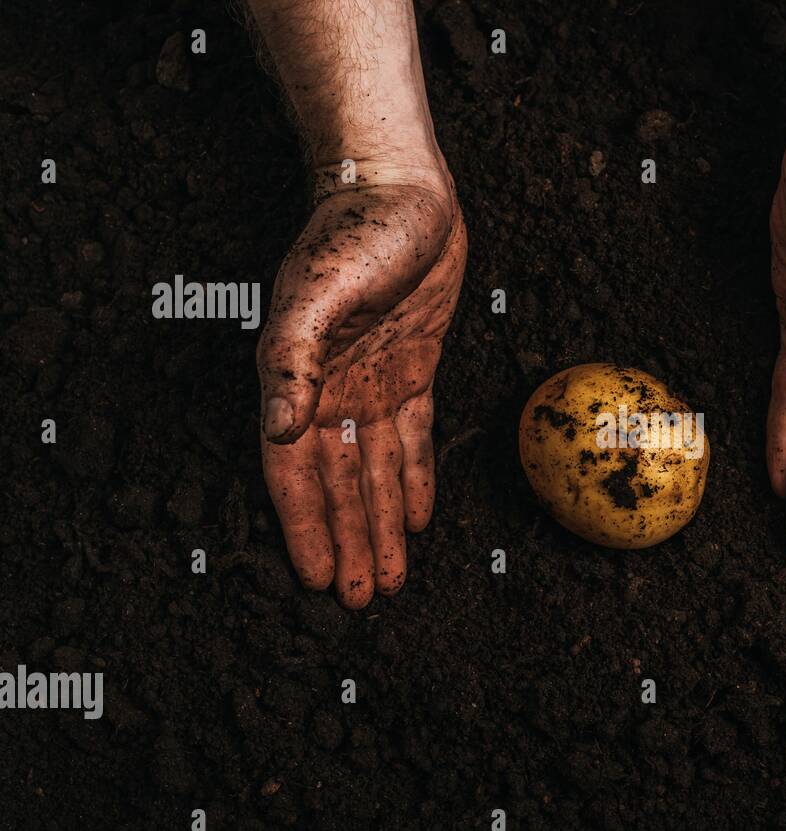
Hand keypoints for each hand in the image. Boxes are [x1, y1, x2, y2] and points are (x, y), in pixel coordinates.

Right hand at [258, 163, 466, 607]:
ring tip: (390, 575)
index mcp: (302, 381)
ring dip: (380, 524)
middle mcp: (334, 390)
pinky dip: (414, 478)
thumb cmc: (353, 230)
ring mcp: (375, 381)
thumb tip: (280, 432)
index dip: (307, 527)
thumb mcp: (317, 293)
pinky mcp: (413, 367)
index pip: (298, 473)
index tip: (320, 579)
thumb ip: (292, 362)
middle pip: (340, 484)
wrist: (399, 187)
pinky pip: (414, 437)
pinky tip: (415, 517)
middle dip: (351, 542)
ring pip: (377, 471)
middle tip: (363, 599)